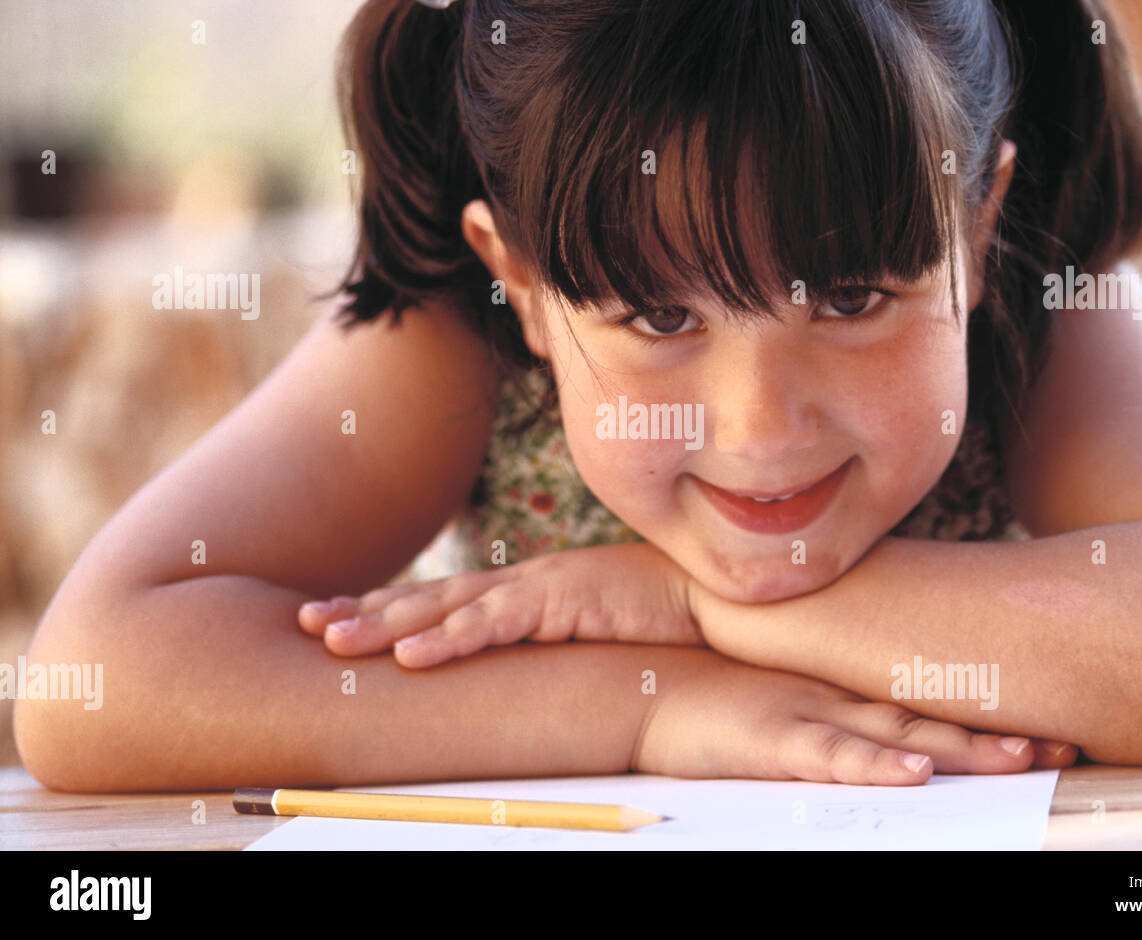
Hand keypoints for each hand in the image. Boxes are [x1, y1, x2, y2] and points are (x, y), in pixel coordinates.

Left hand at [298, 542, 704, 667]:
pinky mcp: (562, 600)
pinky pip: (494, 625)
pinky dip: (448, 640)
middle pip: (429, 598)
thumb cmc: (657, 617)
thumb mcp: (587, 632)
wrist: (713, 598)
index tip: (338, 619)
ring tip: (332, 640)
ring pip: (446, 607)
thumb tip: (517, 672)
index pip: (442, 601)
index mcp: (524, 590)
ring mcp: (538, 587)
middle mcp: (520, 582)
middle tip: (306, 623)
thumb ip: (547, 643)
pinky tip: (408, 658)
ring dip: (386, 624)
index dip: (388, 608)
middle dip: (364, 610)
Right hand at [633, 651, 1078, 784]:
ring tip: (1020, 758)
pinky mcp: (774, 738)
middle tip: (1062, 745)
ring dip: (957, 748)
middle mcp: (838, 699)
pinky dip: (872, 764)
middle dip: (996, 735)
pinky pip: (831, 754)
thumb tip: (875, 733)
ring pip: (897, 735)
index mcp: (843, 692)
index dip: (984, 716)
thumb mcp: (779, 703)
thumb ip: (825, 714)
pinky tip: (912, 772)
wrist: (643, 684)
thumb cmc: (709, 699)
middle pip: (930, 718)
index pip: (926, 702)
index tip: (1045, 726)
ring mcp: (810, 714)